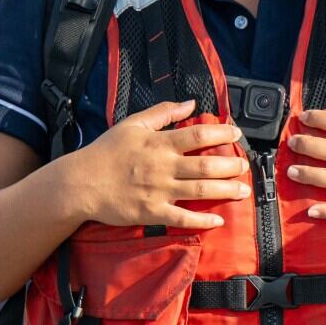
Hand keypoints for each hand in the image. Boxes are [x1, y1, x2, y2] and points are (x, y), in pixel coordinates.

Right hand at [58, 100, 247, 230]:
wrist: (80, 183)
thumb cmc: (105, 152)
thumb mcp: (132, 124)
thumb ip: (162, 113)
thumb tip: (190, 103)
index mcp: (159, 143)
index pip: (198, 135)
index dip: (222, 134)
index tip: (237, 134)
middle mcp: (163, 166)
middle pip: (205, 166)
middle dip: (231, 166)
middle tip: (245, 166)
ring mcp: (158, 191)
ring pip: (199, 191)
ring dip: (225, 191)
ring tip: (243, 190)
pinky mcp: (151, 212)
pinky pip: (182, 218)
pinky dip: (202, 221)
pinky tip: (218, 220)